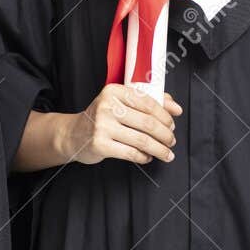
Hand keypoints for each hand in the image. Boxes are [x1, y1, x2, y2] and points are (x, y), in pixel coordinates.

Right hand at [58, 84, 179, 165]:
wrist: (73, 134)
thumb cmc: (102, 118)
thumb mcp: (121, 103)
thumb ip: (148, 101)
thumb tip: (176, 108)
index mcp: (114, 92)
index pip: (147, 102)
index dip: (164, 115)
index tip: (172, 124)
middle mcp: (107, 106)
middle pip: (147, 122)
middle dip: (165, 134)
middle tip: (172, 141)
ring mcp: (102, 126)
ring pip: (142, 140)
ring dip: (159, 149)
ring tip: (166, 153)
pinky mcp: (100, 144)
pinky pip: (131, 153)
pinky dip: (144, 157)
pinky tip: (148, 157)